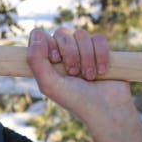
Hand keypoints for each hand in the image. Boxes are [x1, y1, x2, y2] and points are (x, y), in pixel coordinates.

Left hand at [27, 27, 141, 141]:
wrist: (106, 108)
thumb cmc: (75, 99)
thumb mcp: (49, 84)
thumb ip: (35, 61)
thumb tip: (37, 34)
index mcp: (47, 61)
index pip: (40, 35)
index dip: (48, 44)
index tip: (55, 60)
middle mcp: (63, 53)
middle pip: (61, 33)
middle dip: (70, 53)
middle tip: (74, 73)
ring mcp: (82, 50)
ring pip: (81, 34)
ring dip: (87, 57)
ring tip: (89, 77)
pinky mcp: (101, 50)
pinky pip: (98, 38)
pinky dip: (101, 55)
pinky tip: (102, 71)